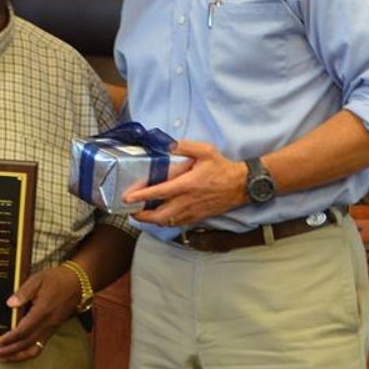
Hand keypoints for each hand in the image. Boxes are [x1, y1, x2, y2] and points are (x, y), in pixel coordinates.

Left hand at [0, 265, 81, 362]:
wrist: (77, 282)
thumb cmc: (56, 278)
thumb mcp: (38, 279)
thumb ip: (23, 292)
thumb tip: (10, 304)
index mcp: (42, 311)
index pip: (23, 331)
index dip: (9, 339)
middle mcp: (48, 324)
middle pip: (27, 344)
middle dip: (9, 351)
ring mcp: (51, 329)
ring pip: (34, 349)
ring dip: (18, 355)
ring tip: (3, 357)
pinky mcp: (53, 330)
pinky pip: (40, 346)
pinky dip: (27, 352)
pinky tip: (17, 352)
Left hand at [124, 140, 247, 226]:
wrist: (241, 186)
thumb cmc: (222, 168)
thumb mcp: (205, 151)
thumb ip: (185, 146)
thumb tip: (167, 145)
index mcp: (187, 184)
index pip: (159, 192)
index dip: (142, 196)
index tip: (128, 198)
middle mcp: (188, 201)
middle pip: (159, 216)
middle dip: (142, 215)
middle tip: (130, 209)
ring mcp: (192, 212)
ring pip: (167, 222)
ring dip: (151, 220)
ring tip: (140, 213)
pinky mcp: (197, 217)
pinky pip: (177, 224)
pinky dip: (165, 222)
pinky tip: (159, 215)